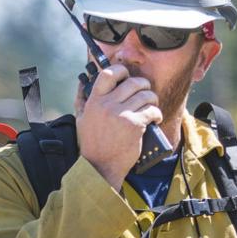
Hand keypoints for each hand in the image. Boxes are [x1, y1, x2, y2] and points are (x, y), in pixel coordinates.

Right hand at [75, 63, 161, 187]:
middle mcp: (107, 105)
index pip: (108, 74)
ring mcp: (121, 115)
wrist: (100, 167)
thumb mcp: (80, 120)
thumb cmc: (91, 144)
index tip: (126, 76)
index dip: (121, 70)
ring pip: (145, 95)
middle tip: (146, 92)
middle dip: (144, 86)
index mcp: (94, 101)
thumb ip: (81, 100)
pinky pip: (152, 110)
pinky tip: (155, 119)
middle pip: (133, 83)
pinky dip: (156, 113)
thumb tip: (80, 82)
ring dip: (152, 99)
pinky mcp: (134, 125)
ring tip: (151, 106)